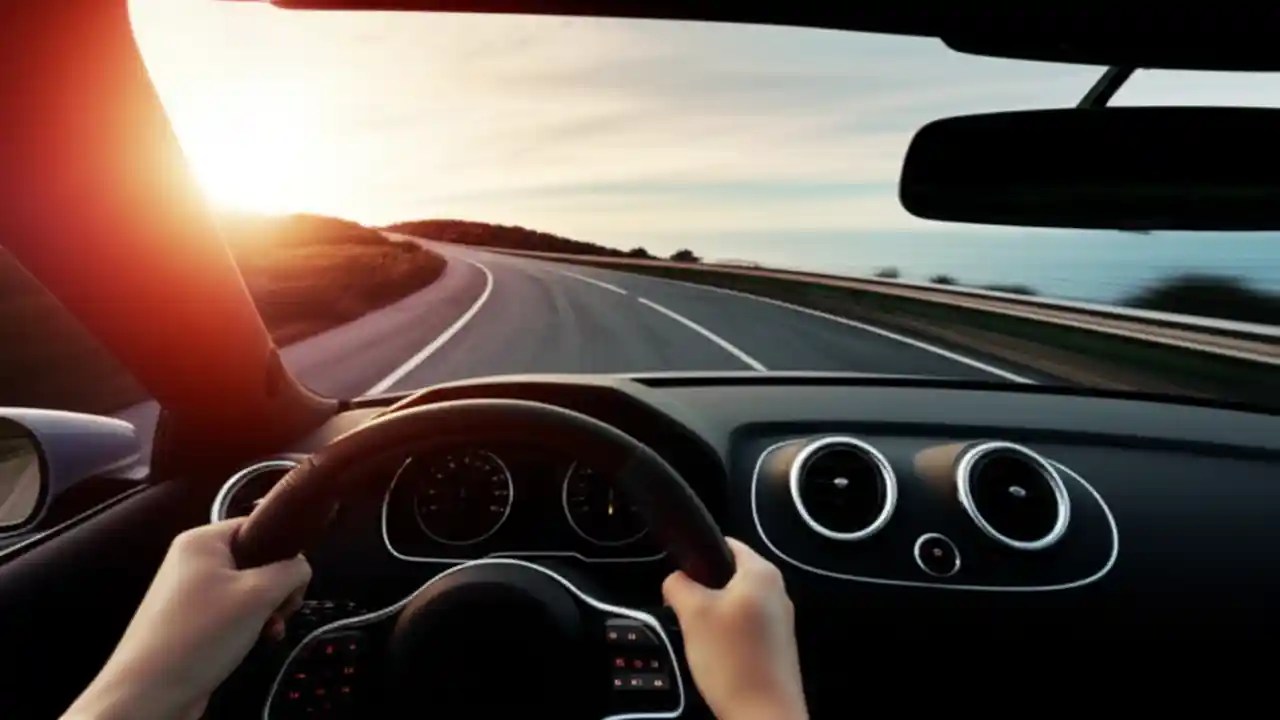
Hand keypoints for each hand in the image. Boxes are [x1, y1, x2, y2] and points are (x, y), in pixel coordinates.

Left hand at [65, 519, 310, 719]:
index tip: (294, 581)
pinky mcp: (190, 621)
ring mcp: (189, 592)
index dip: (284, 550)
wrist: (148, 693)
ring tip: (269, 630)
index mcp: (201, 540)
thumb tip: (301, 568)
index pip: (258, 526)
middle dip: (277, 588)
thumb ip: (291, 571)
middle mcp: (192, 560)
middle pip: (255, 560)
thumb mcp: (259, 595)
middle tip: (281, 610)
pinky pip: (232, 611)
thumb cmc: (202, 634)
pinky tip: (257, 641)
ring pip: (248, 589)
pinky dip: (249, 624)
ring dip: (267, 610)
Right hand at [662, 538, 806, 719]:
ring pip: (734, 604)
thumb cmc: (730, 658)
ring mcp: (780, 620)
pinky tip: (717, 656)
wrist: (764, 716)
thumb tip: (675, 580)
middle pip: (728, 576)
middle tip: (686, 613)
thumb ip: (677, 585)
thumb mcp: (693, 613)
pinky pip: (744, 628)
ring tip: (701, 639)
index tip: (679, 580)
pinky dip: (727, 637)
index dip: (697, 556)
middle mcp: (777, 590)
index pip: (725, 544)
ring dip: (713, 618)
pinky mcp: (777, 645)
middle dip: (702, 592)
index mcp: (762, 572)